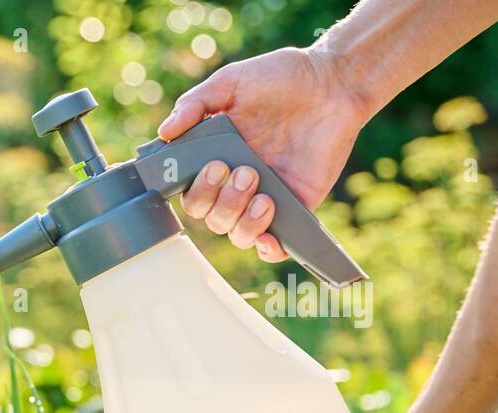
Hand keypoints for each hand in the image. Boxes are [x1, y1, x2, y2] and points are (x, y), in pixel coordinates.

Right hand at [157, 46, 369, 261]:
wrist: (333, 82)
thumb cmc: (281, 78)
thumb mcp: (231, 82)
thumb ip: (195, 104)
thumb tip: (165, 132)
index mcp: (215, 159)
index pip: (189, 192)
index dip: (192, 190)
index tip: (208, 167)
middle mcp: (235, 184)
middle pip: (209, 217)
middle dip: (219, 199)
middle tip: (242, 170)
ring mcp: (264, 197)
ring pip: (236, 233)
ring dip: (241, 218)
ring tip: (260, 188)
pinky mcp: (295, 206)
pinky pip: (275, 246)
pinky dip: (268, 249)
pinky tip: (269, 236)